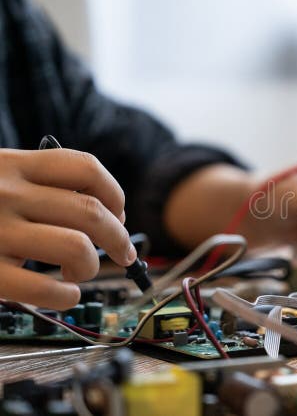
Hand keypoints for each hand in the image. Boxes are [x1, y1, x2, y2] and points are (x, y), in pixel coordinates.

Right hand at [0, 148, 135, 309]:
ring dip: (91, 266)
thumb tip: (100, 211)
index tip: (118, 214)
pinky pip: (41, 287)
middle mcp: (5, 194)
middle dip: (118, 237)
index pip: (84, 168)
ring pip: (75, 248)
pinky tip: (63, 294)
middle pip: (91, 212)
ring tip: (81, 273)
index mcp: (11, 164)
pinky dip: (65, 295)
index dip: (114, 194)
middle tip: (122, 253)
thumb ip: (34, 182)